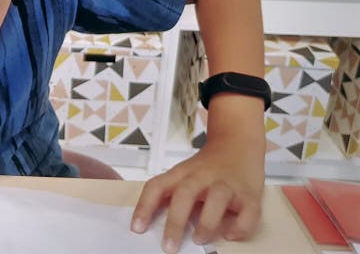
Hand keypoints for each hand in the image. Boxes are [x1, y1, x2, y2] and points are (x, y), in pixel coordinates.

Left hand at [131, 139, 263, 253]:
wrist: (237, 143)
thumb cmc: (207, 166)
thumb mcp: (183, 174)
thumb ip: (171, 195)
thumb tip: (153, 224)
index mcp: (181, 173)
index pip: (157, 186)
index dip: (144, 206)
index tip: (137, 228)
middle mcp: (202, 177)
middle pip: (185, 194)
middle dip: (175, 222)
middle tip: (168, 246)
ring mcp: (226, 184)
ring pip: (216, 199)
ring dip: (206, 222)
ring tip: (198, 239)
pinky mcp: (249, 194)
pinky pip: (248, 211)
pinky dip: (240, 225)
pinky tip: (230, 235)